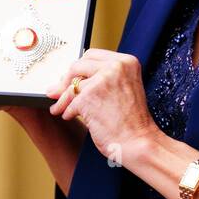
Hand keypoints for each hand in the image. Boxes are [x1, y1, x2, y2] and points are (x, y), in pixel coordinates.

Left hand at [45, 48, 159, 159]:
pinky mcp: (89, 97)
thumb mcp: (123, 89)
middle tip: (58, 92)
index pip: (92, 55)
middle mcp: (115, 67)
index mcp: (127, 62)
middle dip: (66, 81)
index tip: (72, 78)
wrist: (139, 142)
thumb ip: (101, 79)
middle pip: (78, 66)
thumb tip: (68, 80)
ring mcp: (102, 80)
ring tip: (60, 108)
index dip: (79, 68)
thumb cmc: (133, 122)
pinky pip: (70, 103)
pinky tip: (70, 116)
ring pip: (71, 86)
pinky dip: (68, 112)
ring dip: (63, 99)